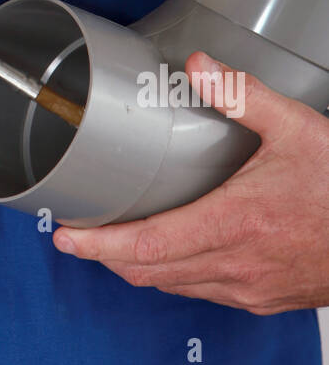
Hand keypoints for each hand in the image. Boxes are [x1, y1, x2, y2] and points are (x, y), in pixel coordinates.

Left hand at [52, 52, 328, 312]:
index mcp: (234, 224)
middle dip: (108, 255)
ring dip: (140, 267)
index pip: (147, 247)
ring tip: (115, 240)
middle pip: (150, 272)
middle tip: (79, 232)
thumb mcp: (299, 129)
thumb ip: (243, 94)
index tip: (65, 236)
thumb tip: (198, 65)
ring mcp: (251, 288)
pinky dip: (176, 274)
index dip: (99, 245)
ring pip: (176, 286)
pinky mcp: (265, 298)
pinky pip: (205, 291)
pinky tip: (173, 252)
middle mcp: (236, 265)